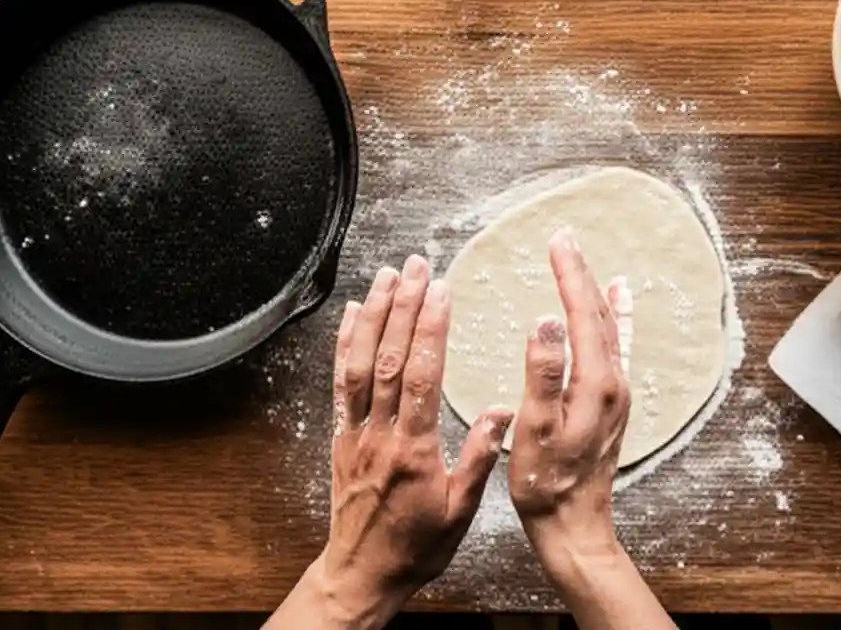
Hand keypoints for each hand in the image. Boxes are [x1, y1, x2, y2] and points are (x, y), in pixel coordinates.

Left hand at [267, 256, 513, 629]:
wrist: (362, 574)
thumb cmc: (415, 547)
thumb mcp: (460, 511)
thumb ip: (479, 459)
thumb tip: (500, 413)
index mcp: (414, 449)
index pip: (422, 376)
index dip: (430, 329)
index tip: (440, 291)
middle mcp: (380, 433)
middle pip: (390, 358)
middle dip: (403, 306)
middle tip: (416, 266)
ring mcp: (356, 432)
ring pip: (361, 363)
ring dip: (373, 315)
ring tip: (387, 275)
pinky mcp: (341, 435)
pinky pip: (340, 383)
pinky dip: (345, 344)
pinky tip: (354, 314)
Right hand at [507, 227, 630, 572]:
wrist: (575, 527)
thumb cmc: (547, 485)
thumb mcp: (535, 429)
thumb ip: (542, 373)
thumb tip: (544, 321)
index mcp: (596, 385)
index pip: (581, 315)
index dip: (569, 275)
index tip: (557, 241)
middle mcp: (615, 384)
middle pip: (599, 315)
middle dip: (580, 274)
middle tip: (563, 238)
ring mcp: (618, 394)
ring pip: (609, 328)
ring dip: (595, 292)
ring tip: (586, 261)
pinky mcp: (614, 404)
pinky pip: (618, 347)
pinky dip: (617, 319)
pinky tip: (618, 305)